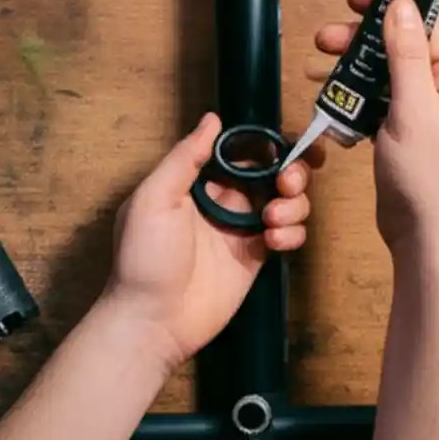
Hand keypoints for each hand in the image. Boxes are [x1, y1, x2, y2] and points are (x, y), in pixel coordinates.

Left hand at [103, 113, 315, 368]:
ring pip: (287, 203)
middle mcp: (224, 202)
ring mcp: (242, 232)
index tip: (290, 144)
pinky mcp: (256, 259)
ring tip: (272, 221)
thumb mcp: (155, 198)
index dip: (269, 146)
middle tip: (289, 183)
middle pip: (273, 175)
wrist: (152, 320)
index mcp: (199, 183)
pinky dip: (292, 233)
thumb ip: (185, 158)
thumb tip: (213, 119)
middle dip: (292, 172)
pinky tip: (274, 241)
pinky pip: (288, 236)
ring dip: (293, 204)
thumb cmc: (145, 256)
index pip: (242, 153)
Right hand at [313, 0, 438, 256]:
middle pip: (402, 51)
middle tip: (323, 39)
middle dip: (362, 42)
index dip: (392, 10)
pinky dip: (354, 99)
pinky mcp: (404, 139)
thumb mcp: (415, 111)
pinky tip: (328, 100)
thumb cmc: (429, 182)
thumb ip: (406, 56)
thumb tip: (400, 6)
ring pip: (386, 79)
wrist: (426, 243)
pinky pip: (378, 106)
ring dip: (352, 70)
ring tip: (315, 67)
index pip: (428, 30)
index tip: (353, 1)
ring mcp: (426, 118)